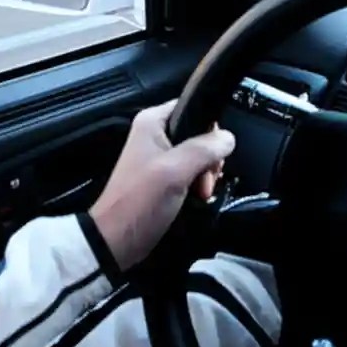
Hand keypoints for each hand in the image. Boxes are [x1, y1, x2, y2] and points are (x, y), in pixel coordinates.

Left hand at [88, 100, 235, 271]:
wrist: (117, 240)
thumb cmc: (140, 201)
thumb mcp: (176, 170)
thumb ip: (205, 149)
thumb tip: (229, 138)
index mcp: (153, 122)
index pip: (193, 106)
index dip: (210, 127)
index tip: (214, 153)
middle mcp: (155, 134)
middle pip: (200, 134)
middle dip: (210, 158)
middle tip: (205, 180)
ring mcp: (159, 157)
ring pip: (199, 155)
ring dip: (207, 175)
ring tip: (201, 192)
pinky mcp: (164, 178)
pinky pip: (192, 172)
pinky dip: (199, 184)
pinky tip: (199, 197)